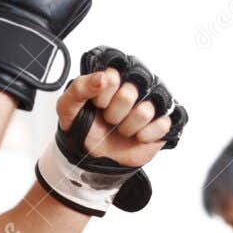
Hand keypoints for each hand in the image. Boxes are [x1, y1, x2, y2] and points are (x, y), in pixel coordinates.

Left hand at [37, 47, 186, 215]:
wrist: (96, 156)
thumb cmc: (85, 126)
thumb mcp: (68, 107)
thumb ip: (80, 87)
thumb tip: (103, 77)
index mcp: (114, 77)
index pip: (112, 77)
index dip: (101, 97)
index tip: (96, 105)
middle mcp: (136, 86)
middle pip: (129, 93)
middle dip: (114, 114)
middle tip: (110, 119)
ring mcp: (152, 103)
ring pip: (145, 111)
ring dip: (128, 127)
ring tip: (122, 128)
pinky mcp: (164, 120)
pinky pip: (163, 125)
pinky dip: (146, 136)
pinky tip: (138, 136)